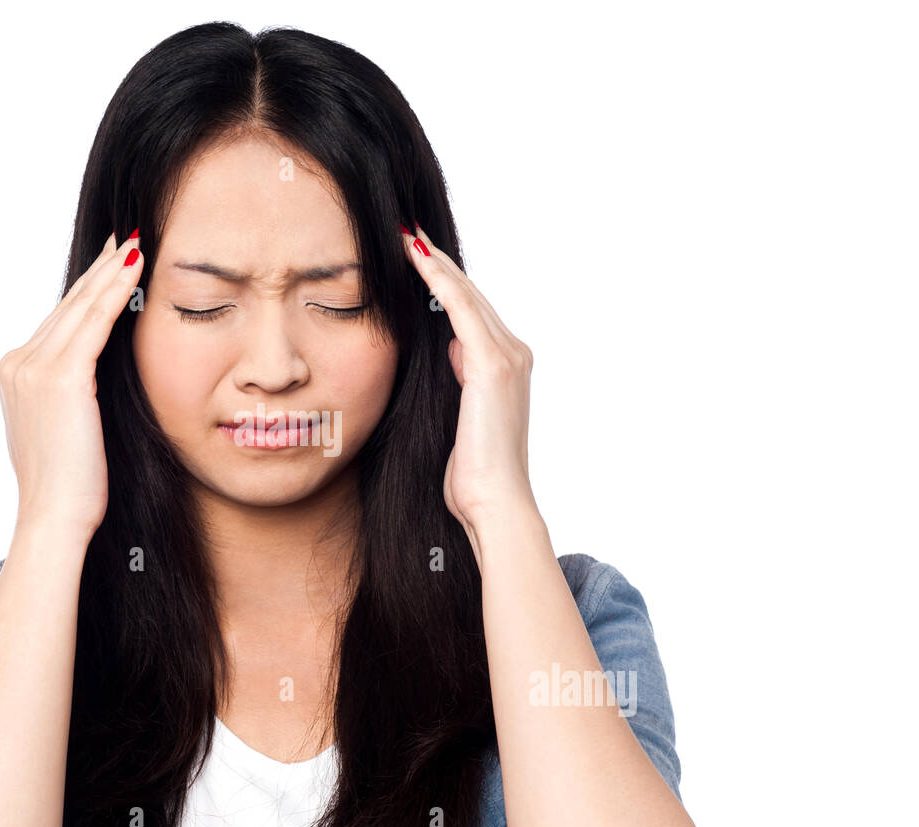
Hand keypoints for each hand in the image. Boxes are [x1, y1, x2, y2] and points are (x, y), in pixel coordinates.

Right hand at [0, 230, 142, 537]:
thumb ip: (72, 394)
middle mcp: (18, 363)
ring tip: (137, 241)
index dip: (88, 290)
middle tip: (127, 237)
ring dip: (111, 270)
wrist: (55, 517)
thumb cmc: (70, 487)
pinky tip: (135, 268)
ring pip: (81, 306)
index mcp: (15, 373)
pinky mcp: (61, 377)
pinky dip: (115, 291)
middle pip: (68, 304)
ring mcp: (34, 367)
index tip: (112, 263)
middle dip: (100, 270)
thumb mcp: (65, 429)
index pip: (60, 321)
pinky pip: (94, 323)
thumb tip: (95, 379)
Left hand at [400, 223, 536, 534]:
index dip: (442, 281)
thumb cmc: (470, 476)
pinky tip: (415, 257)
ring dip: (434, 261)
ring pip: (465, 293)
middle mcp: (513, 353)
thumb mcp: (457, 419)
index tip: (413, 256)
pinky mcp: (493, 364)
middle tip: (405, 230)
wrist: (494, 503)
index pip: (470, 311)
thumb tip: (449, 351)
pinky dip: (438, 279)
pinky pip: (461, 307)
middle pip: (469, 294)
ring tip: (405, 234)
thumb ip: (457, 381)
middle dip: (437, 261)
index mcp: (505, 366)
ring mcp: (507, 356)